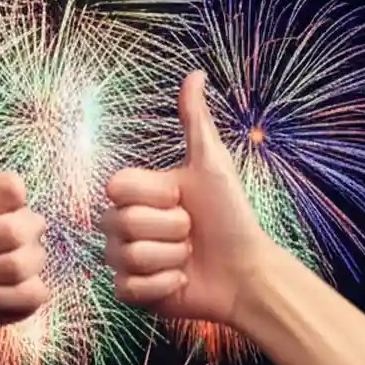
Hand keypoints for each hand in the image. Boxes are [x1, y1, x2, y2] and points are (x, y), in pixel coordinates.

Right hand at [102, 70, 281, 325]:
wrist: (249, 271)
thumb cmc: (231, 217)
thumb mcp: (212, 166)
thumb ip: (195, 122)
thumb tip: (196, 73)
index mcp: (135, 195)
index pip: (115, 188)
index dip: (153, 196)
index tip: (181, 198)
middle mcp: (122, 225)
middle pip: (119, 223)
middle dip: (168, 229)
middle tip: (191, 232)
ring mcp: (124, 259)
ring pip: (124, 256)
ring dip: (169, 258)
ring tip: (189, 257)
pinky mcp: (130, 292)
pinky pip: (126, 287)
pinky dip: (161, 285)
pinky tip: (180, 280)